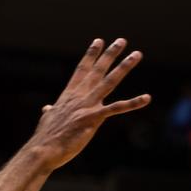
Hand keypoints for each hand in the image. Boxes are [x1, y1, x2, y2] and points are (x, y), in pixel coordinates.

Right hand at [27, 38, 149, 170]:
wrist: (44, 149)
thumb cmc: (46, 137)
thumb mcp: (48, 119)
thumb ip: (50, 111)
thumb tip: (47, 109)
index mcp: (69, 94)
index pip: (82, 69)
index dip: (91, 54)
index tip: (99, 41)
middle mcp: (79, 95)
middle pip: (98, 69)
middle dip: (111, 53)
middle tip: (122, 40)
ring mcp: (87, 105)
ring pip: (110, 81)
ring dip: (124, 66)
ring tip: (137, 54)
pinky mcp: (93, 118)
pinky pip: (117, 108)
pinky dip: (133, 103)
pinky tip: (147, 98)